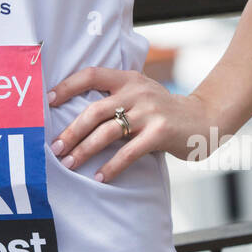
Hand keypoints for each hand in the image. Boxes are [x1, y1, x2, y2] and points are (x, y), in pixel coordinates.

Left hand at [47, 65, 214, 182]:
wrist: (204, 119)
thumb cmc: (164, 111)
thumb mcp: (141, 94)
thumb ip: (116, 97)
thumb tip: (77, 114)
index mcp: (128, 79)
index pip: (91, 75)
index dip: (67, 86)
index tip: (47, 101)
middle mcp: (137, 92)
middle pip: (94, 110)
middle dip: (71, 130)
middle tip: (55, 147)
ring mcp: (150, 112)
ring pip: (108, 132)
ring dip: (84, 149)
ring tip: (69, 164)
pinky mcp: (160, 133)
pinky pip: (129, 152)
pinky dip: (112, 166)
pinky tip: (100, 176)